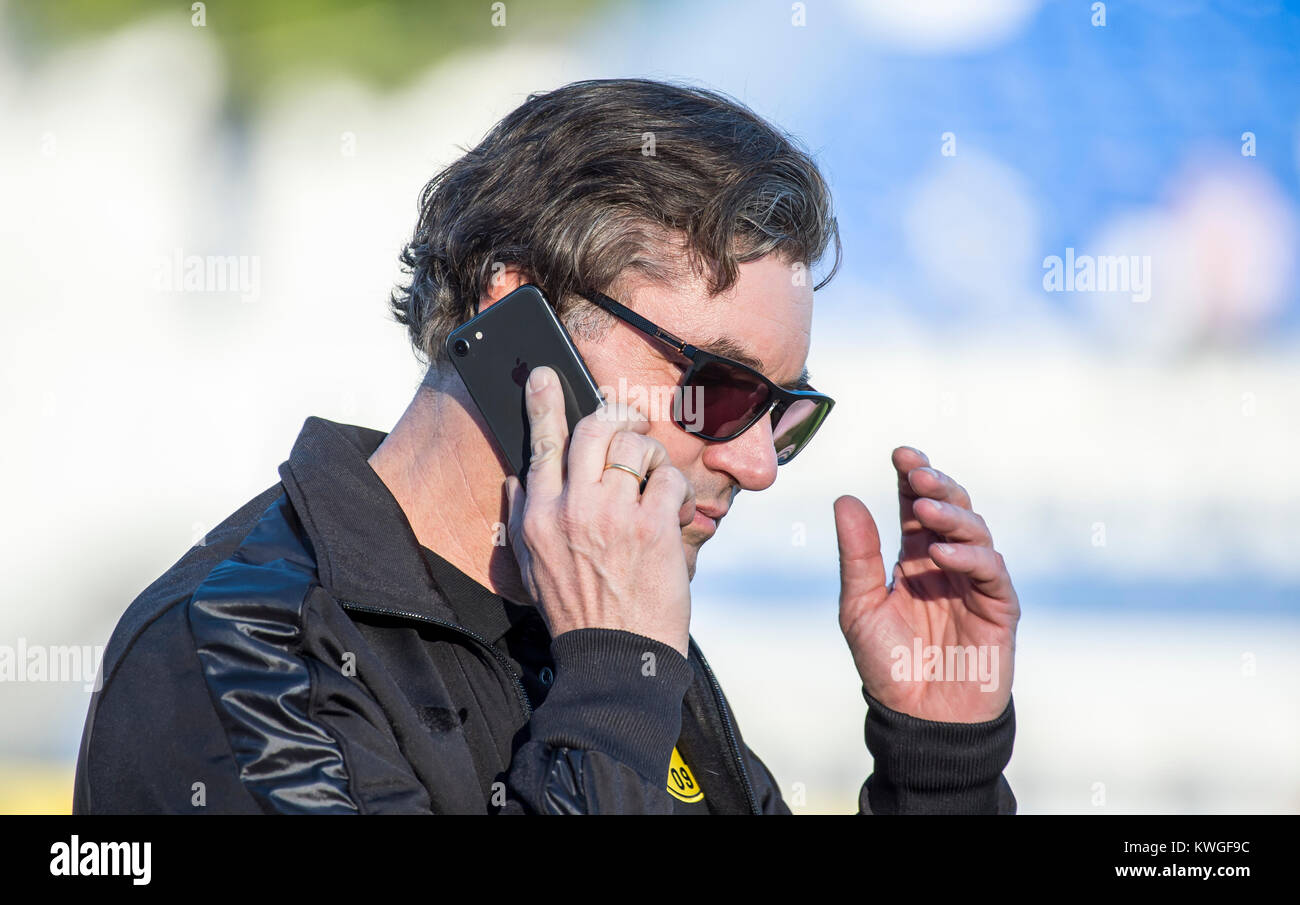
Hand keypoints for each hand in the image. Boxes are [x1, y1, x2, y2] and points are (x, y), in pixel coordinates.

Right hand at [504, 366, 696, 656]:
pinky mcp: (652, 527)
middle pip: (593, 428)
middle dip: (617, 417)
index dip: (543, 402)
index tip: (544, 374)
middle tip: (630, 424)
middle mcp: (571, 507)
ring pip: (635, 446)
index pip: (541, 444)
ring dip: (652, 457)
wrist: (614, 656)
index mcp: (539, 514)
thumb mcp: (531, 564)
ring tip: (655, 482)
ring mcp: (612, 514)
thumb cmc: (577, 611)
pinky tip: (677, 512)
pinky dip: (678, 490)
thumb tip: (519, 473)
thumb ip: (522, 514)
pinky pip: (668, 478)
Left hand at [835, 447, 1019, 722]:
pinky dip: (969, 557)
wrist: (918, 719)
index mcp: (913, 557)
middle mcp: (947, 562)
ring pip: (975, 530)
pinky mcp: (998, 607)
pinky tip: (943, 554)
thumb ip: (857, 555)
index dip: (912, 475)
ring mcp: (975, 582)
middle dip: (937, 483)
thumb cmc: (888, 664)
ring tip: (926, 508)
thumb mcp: (860, 606)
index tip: (900, 453)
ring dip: (952, 514)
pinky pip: (991, 571)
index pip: (916, 504)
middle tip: (916, 470)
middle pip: (951, 506)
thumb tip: (846, 499)